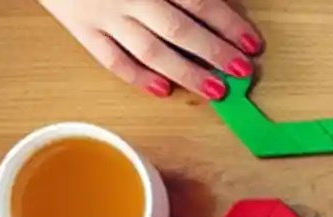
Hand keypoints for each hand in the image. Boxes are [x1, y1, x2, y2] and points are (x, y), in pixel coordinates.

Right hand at [39, 0, 262, 99]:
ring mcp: (104, 15)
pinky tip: (164, 91)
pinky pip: (112, 60)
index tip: (252, 43)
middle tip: (242, 71)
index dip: (228, 24)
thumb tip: (215, 1)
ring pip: (151, 51)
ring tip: (214, 89)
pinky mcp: (80, 28)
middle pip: (180, 30)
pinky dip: (139, 78)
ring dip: (186, 73)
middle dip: (215, 53)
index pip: (199, 1)